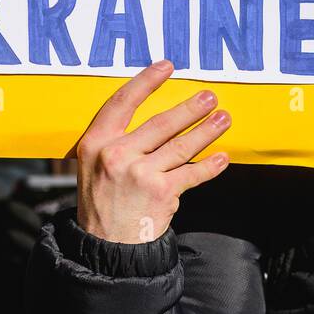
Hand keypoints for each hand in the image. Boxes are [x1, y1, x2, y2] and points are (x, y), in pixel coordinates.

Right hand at [75, 59, 230, 244]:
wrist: (105, 246)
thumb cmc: (101, 202)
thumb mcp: (90, 166)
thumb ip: (111, 141)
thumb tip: (150, 116)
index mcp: (95, 142)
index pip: (122, 102)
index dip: (146, 82)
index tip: (166, 66)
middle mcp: (116, 154)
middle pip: (161, 123)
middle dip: (190, 108)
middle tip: (209, 96)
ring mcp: (140, 173)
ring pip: (181, 145)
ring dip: (206, 130)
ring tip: (223, 118)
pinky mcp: (160, 193)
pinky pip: (191, 174)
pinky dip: (209, 167)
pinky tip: (222, 158)